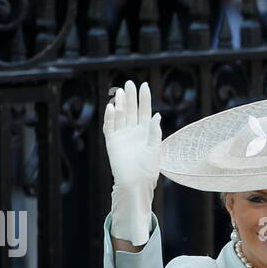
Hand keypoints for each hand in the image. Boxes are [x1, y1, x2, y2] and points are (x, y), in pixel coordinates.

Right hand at [103, 79, 161, 245]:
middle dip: (130, 97)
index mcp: (146, 132)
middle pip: (131, 110)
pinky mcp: (112, 142)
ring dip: (119, 104)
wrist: (135, 184)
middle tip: (129, 83)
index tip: (145, 85)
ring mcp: (122, 135)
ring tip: (120, 92)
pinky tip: (111, 107)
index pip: (144, 111)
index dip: (144, 99)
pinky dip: (110, 117)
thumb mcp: (154, 149)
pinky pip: (110, 126)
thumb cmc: (148, 170)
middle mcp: (133, 131)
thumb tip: (156, 115)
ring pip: (120, 115)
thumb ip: (154, 132)